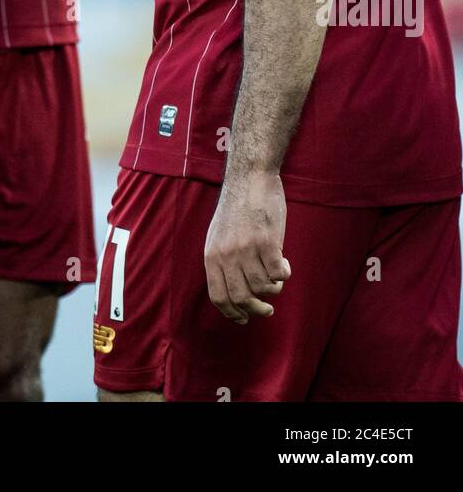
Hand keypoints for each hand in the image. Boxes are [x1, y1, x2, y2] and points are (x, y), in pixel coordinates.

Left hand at [204, 171, 290, 323]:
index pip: (218, 296)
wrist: (250, 178)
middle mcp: (227, 255)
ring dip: (273, 289)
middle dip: (256, 310)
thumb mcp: (217, 235)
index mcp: (212, 255)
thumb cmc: (236, 207)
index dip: (232, 313)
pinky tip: (285, 265)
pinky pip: (278, 273)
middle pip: (241, 298)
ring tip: (277, 279)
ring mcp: (247, 248)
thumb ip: (222, 261)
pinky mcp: (267, 241)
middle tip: (267, 311)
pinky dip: (285, 275)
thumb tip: (233, 292)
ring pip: (263, 288)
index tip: (243, 319)